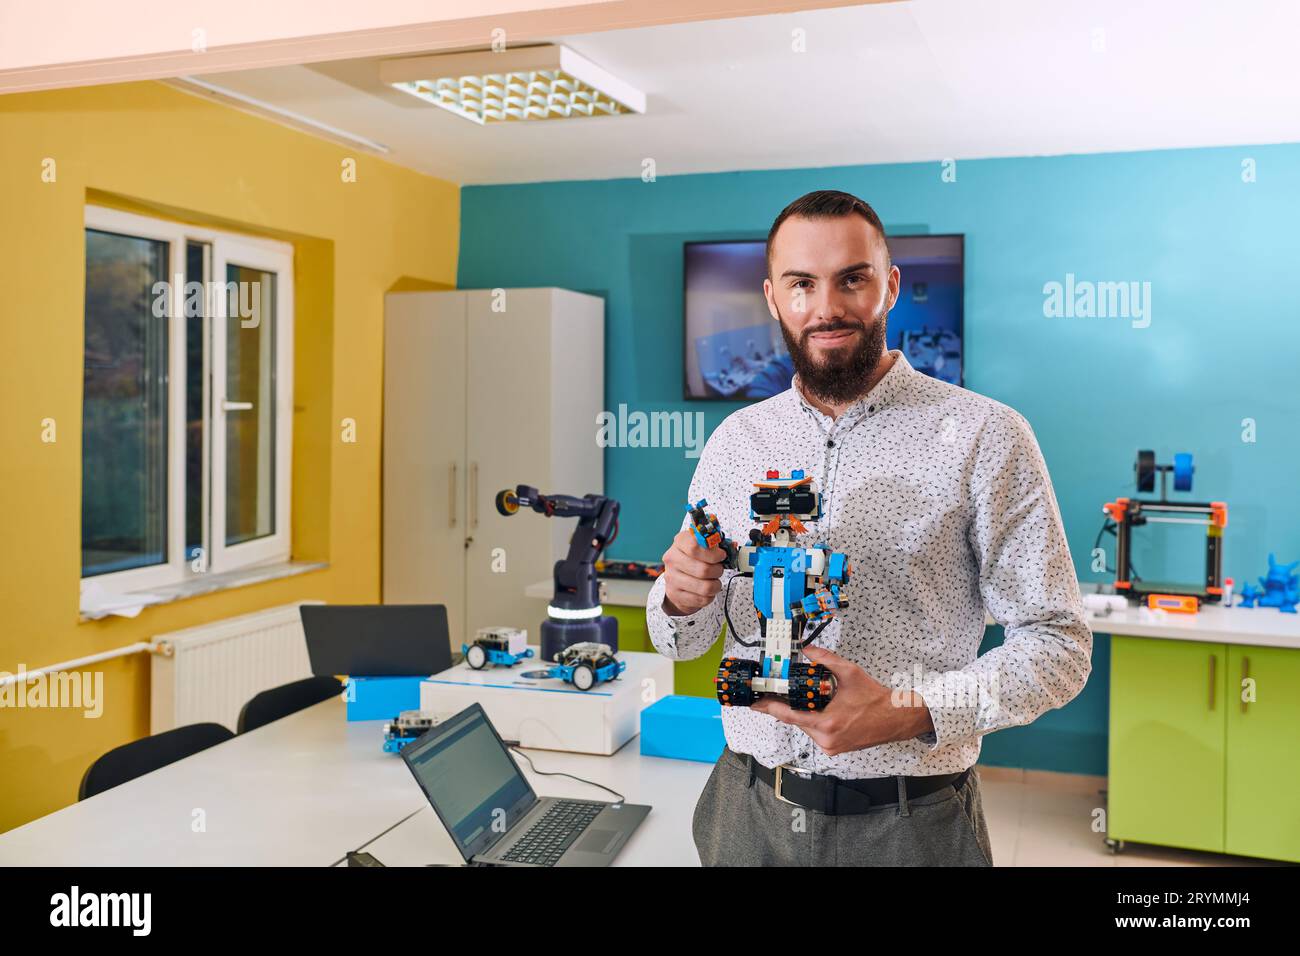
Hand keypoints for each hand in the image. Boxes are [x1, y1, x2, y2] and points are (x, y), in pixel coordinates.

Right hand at [660, 529, 725, 615]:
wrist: (676, 577)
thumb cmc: (693, 559)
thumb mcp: (702, 545)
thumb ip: (716, 544)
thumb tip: (731, 547)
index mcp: (680, 543)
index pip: (695, 547)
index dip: (713, 553)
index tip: (721, 555)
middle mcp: (673, 560)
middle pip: (703, 570)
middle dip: (718, 571)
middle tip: (718, 569)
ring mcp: (672, 578)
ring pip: (705, 587)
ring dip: (716, 585)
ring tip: (714, 581)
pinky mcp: (675, 595)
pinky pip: (702, 599)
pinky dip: (709, 596)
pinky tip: (706, 590)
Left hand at [751, 645, 933, 755]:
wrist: (895, 718)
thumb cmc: (875, 699)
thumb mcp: (849, 673)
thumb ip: (825, 659)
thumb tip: (807, 649)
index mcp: (828, 723)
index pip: (790, 716)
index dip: (771, 708)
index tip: (757, 703)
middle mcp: (827, 740)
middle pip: (795, 722)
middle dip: (784, 708)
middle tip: (770, 696)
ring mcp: (830, 747)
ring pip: (805, 727)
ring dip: (800, 714)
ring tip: (797, 699)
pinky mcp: (835, 749)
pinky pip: (815, 733)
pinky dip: (812, 721)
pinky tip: (814, 709)